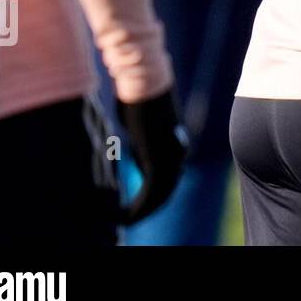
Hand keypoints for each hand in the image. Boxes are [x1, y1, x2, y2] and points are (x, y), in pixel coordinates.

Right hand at [116, 88, 188, 224]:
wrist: (144, 79)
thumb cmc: (136, 94)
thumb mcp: (139, 122)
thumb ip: (141, 139)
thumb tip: (135, 150)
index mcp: (175, 143)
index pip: (168, 178)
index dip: (154, 195)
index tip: (137, 206)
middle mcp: (178, 153)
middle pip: (165, 191)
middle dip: (147, 207)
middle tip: (128, 218)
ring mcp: (171, 157)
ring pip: (158, 196)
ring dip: (140, 212)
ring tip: (122, 221)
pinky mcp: (159, 160)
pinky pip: (149, 194)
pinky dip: (137, 208)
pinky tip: (122, 216)